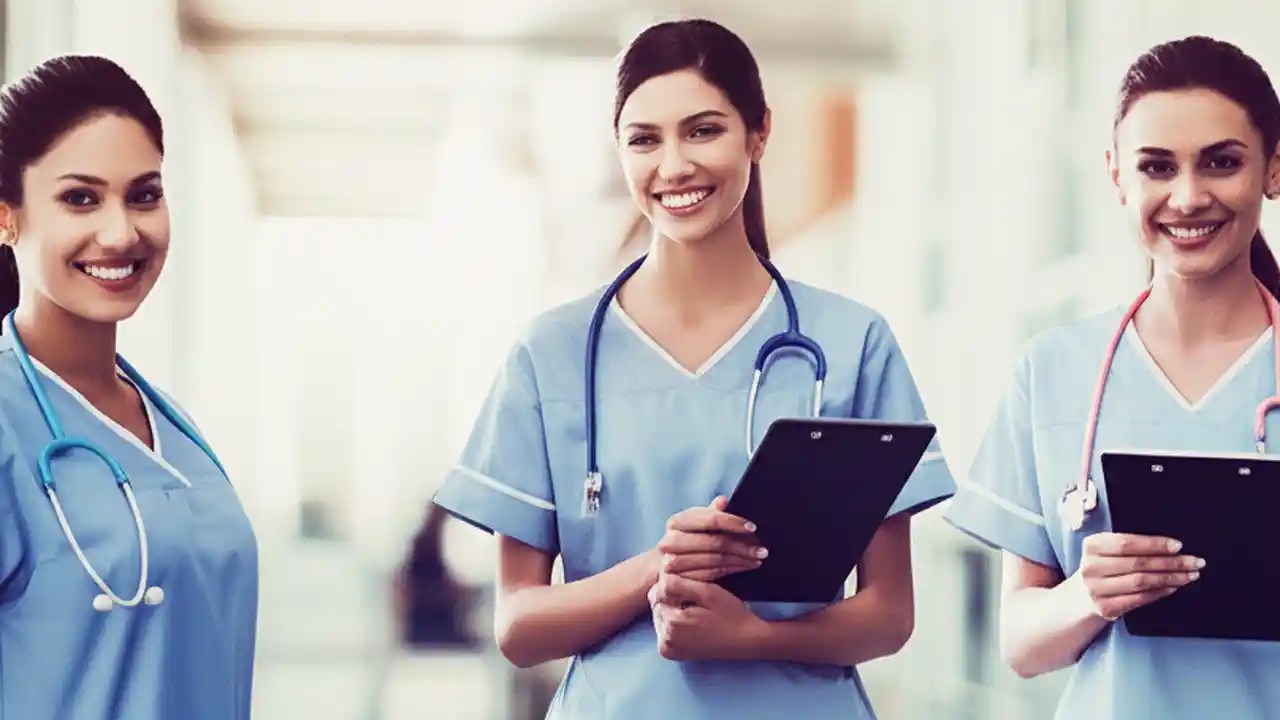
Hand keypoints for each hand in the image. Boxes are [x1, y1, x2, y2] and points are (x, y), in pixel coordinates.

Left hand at [648, 573, 767, 660]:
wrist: (746, 640)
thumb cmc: (730, 614)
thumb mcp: (707, 592)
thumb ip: (678, 584)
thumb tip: (658, 582)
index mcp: (672, 625)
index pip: (656, 594)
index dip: (673, 585)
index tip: (693, 588)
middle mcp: (665, 642)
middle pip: (656, 606)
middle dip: (670, 598)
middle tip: (696, 600)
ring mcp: (668, 650)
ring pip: (659, 617)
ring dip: (672, 609)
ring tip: (695, 611)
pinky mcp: (672, 654)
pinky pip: (664, 630)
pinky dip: (673, 622)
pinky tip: (691, 620)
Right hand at [656, 496, 765, 581]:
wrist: (666, 566)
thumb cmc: (687, 540)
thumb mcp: (695, 524)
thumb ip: (709, 514)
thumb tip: (723, 500)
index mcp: (677, 522)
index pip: (710, 520)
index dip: (733, 523)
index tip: (753, 527)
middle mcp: (671, 541)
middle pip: (715, 543)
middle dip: (742, 546)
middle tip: (763, 549)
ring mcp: (673, 562)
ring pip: (717, 560)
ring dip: (741, 559)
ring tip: (759, 557)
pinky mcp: (682, 580)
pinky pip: (714, 574)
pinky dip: (734, 569)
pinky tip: (747, 566)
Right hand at [1075, 533, 1204, 620]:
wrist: (1082, 595)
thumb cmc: (1104, 566)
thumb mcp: (1108, 549)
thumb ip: (1130, 545)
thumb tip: (1171, 548)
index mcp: (1092, 546)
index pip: (1127, 543)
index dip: (1154, 544)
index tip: (1178, 546)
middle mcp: (1091, 567)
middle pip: (1138, 563)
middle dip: (1171, 562)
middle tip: (1195, 562)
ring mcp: (1097, 589)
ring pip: (1141, 582)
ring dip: (1171, 578)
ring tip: (1191, 575)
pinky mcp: (1106, 608)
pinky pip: (1140, 599)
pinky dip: (1160, 592)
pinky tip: (1174, 587)